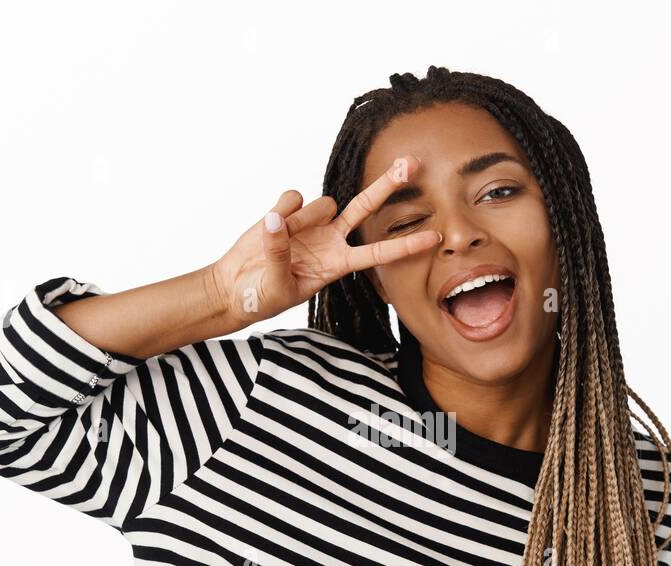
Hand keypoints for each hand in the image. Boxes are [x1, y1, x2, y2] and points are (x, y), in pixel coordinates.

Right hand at [207, 154, 440, 329]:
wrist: (235, 286)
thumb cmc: (261, 296)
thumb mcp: (276, 285)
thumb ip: (279, 253)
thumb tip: (276, 220)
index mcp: (337, 264)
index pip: (378, 254)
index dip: (406, 246)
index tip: (435, 238)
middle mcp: (331, 239)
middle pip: (366, 206)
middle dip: (387, 184)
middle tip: (411, 163)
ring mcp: (312, 223)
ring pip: (323, 202)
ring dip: (303, 218)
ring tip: (280, 238)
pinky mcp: (289, 211)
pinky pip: (293, 197)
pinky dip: (282, 209)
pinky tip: (269, 224)